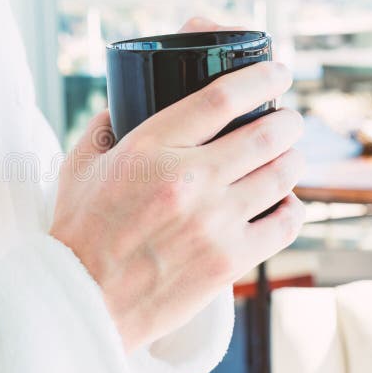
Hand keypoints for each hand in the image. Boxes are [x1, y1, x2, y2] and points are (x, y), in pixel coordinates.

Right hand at [50, 18, 305, 351]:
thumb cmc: (79, 231)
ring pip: (283, 174)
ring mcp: (212, 223)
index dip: (261, 78)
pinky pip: (285, 224)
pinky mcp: (228, 262)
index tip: (277, 72)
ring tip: (287, 157)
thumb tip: (123, 102)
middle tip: (288, 121)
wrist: (82, 299)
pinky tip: (282, 202)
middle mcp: (187, 181)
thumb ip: (104, 127)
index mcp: (148, 148)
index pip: (220, 98)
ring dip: (292, 158)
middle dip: (288, 120)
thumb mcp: (80, 166)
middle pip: (267, 133)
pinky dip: (291, 207)